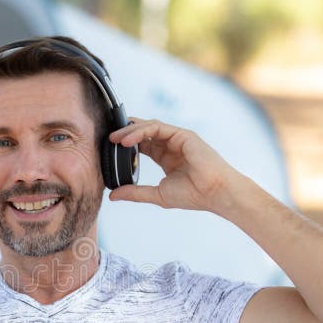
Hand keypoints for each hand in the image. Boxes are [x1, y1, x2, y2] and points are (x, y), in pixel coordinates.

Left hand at [108, 118, 241, 213]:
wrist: (215, 194)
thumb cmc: (193, 195)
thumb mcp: (157, 194)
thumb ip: (135, 193)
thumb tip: (112, 195)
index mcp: (165, 157)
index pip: (141, 145)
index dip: (125, 145)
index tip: (108, 149)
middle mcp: (170, 145)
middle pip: (143, 133)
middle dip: (124, 133)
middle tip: (106, 139)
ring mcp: (177, 138)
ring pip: (148, 127)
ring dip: (129, 131)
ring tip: (114, 139)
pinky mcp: (183, 135)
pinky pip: (157, 128)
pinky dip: (141, 131)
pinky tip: (128, 140)